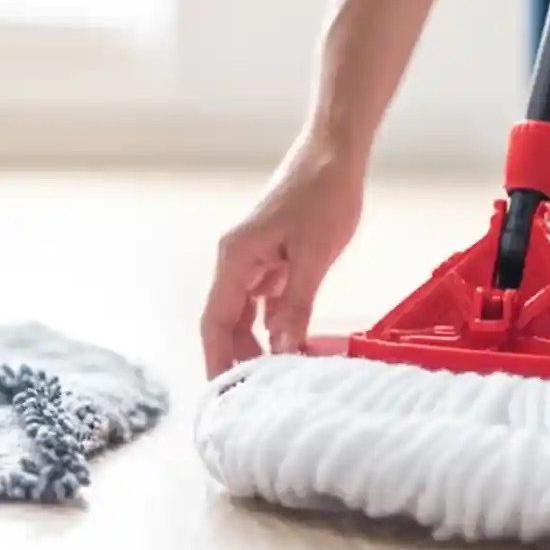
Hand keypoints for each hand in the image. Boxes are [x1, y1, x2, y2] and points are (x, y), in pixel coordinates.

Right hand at [201, 138, 363, 377]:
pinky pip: (266, 301)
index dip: (216, 360)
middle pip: (227, 322)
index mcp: (235, 259)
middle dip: (238, 359)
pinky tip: (293, 345)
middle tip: (257, 396)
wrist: (335, 153)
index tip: (224, 394)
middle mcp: (238, 261)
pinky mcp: (274, 258)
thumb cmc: (323, 194)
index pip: (215, 321)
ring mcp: (255, 259)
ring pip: (246, 314)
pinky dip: (276, 325)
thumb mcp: (313, 255)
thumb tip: (282, 349)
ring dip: (259, 345)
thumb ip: (295, 304)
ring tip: (277, 378)